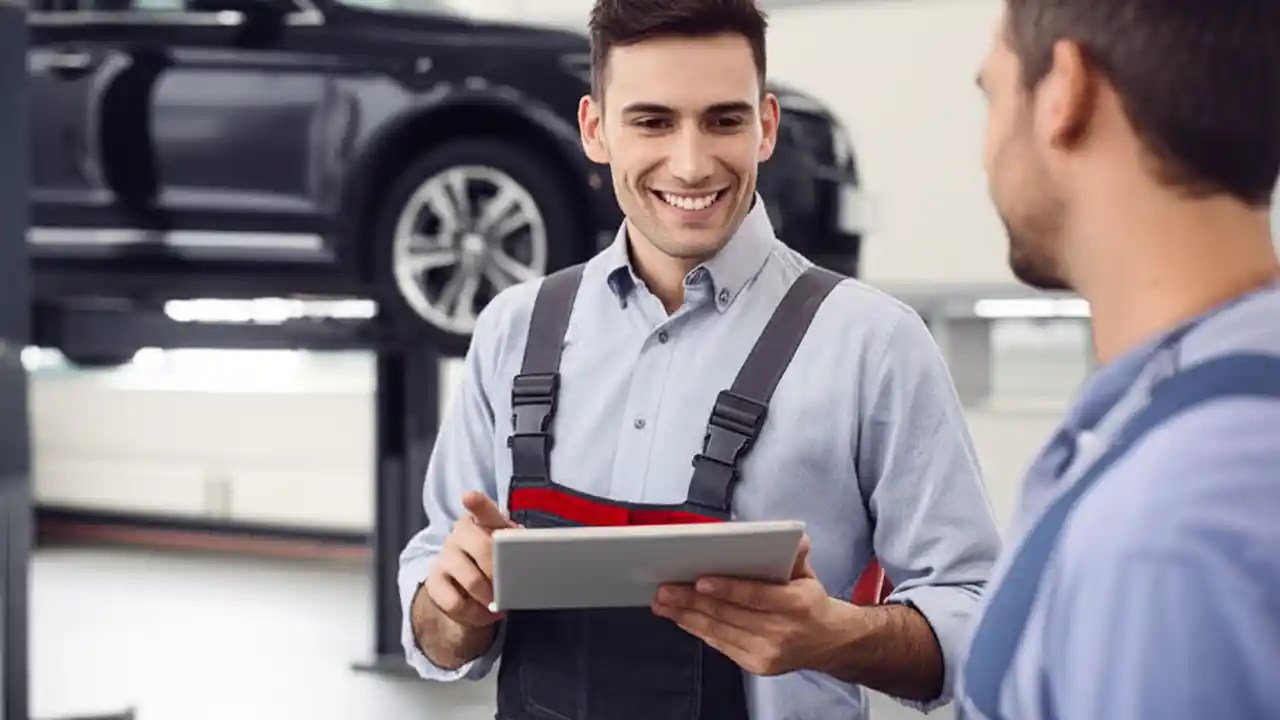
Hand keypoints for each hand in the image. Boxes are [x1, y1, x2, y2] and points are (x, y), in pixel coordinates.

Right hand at [423, 491, 518, 629]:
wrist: (475, 588)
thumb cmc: (499, 561)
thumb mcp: (511, 548)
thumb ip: (518, 548)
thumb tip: (532, 560)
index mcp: (482, 520)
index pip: (481, 507)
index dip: (476, 502)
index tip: (469, 497)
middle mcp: (460, 533)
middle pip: (484, 549)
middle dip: (501, 572)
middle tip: (510, 586)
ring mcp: (444, 555)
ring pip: (472, 580)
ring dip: (490, 598)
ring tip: (499, 604)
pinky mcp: (433, 581)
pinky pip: (455, 603)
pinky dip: (475, 613)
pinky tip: (484, 613)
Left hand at [651, 536, 855, 675]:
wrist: (828, 642)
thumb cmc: (809, 602)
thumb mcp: (808, 574)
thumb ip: (797, 556)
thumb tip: (797, 538)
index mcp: (796, 604)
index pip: (755, 596)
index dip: (726, 589)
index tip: (699, 582)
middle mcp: (781, 631)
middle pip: (729, 614)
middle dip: (692, 601)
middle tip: (665, 589)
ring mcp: (768, 652)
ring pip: (719, 631)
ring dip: (686, 616)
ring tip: (663, 603)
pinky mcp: (756, 665)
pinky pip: (720, 645)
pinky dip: (698, 630)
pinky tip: (681, 618)